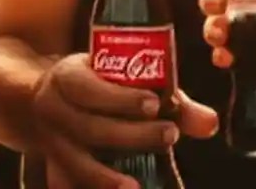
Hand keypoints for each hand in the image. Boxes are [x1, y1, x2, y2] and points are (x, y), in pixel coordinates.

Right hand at [31, 54, 217, 188]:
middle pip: (88, 127)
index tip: (153, 104)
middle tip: (169, 135)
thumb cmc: (97, 86)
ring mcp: (51, 143)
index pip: (87, 87)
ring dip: (106, 177)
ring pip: (76, 163)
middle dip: (131, 134)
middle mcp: (52, 110)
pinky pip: (64, 184)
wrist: (45, 99)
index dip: (119, 98)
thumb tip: (209, 123)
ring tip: (137, 187)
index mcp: (66, 78)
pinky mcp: (54, 167)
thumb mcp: (122, 79)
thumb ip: (168, 98)